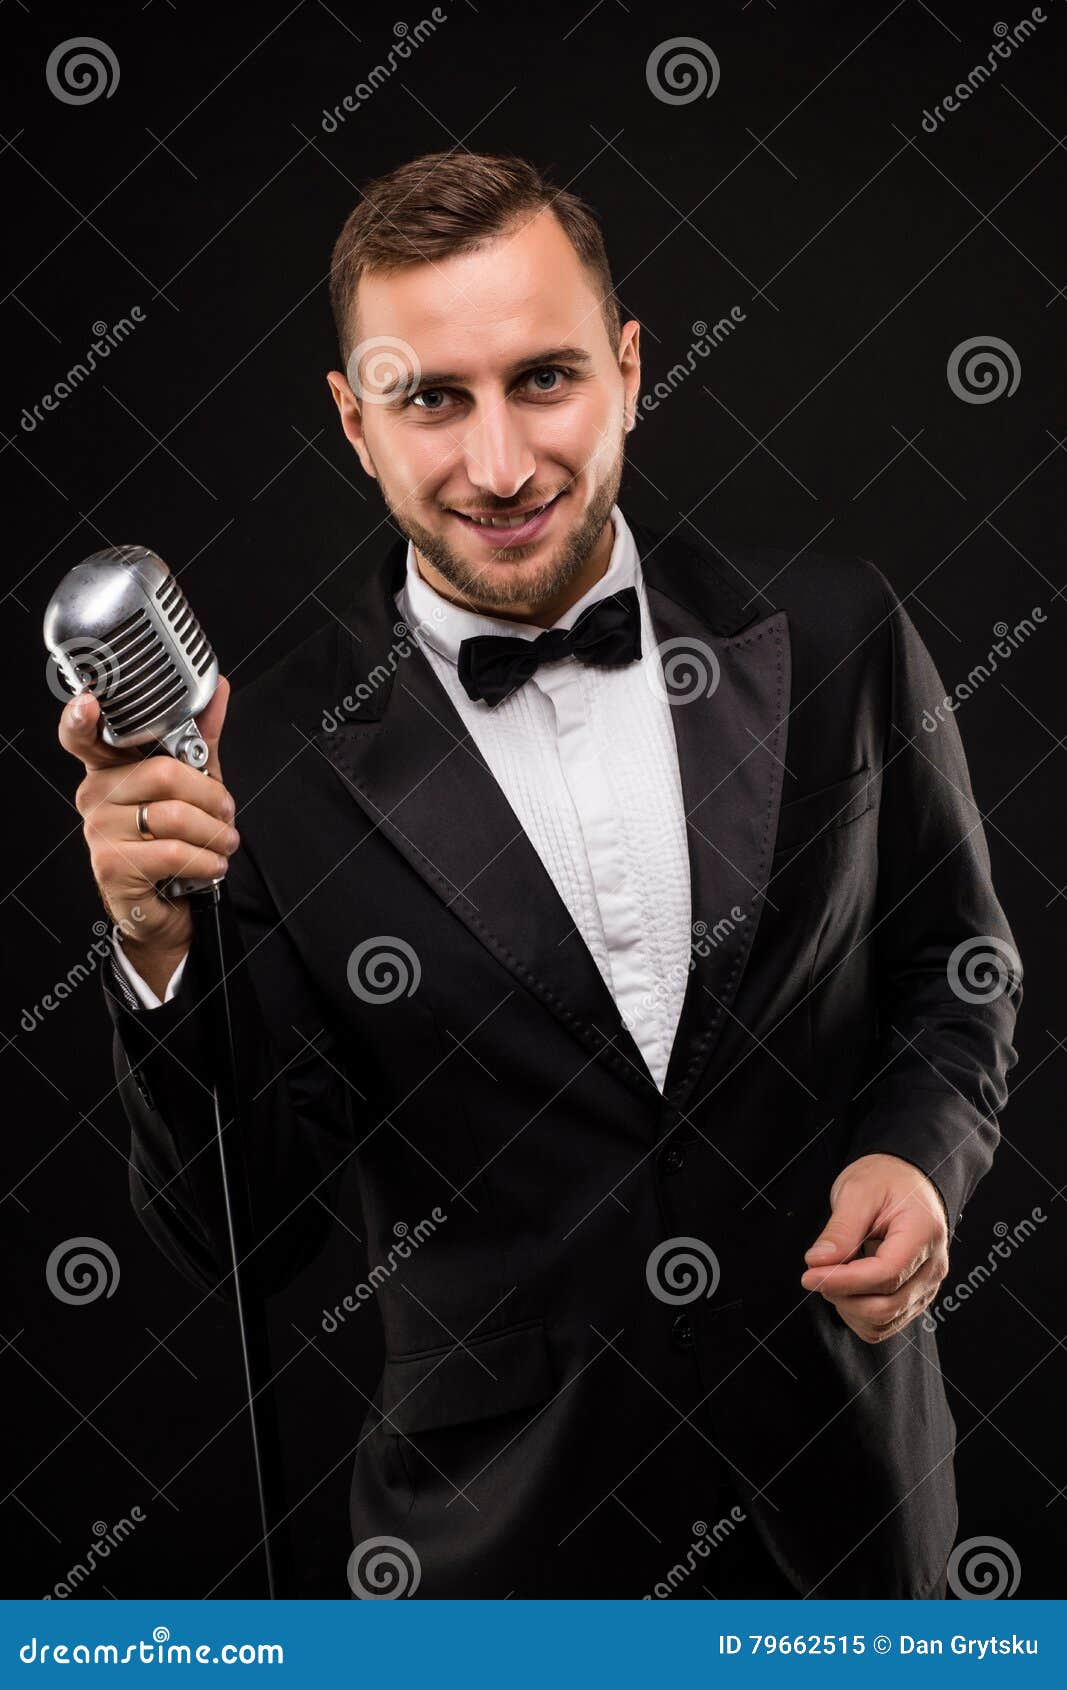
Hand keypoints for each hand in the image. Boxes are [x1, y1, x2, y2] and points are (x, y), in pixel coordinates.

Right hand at [59, 674, 238, 959]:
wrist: (169, 904)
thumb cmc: (175, 839)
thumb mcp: (194, 784)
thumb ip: (201, 738)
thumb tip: (217, 689)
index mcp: (110, 768)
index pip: (82, 736)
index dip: (81, 718)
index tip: (88, 702)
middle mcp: (96, 795)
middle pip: (164, 774)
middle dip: (211, 797)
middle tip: (226, 814)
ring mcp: (99, 831)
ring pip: (174, 816)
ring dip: (215, 833)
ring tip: (224, 843)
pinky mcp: (112, 866)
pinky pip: (172, 853)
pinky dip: (206, 860)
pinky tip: (211, 865)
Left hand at [800, 1153, 948, 1343]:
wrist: (907, 1181)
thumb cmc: (886, 1180)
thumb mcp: (858, 1191)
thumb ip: (840, 1229)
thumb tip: (819, 1263)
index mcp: (924, 1233)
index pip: (886, 1274)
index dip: (844, 1281)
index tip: (810, 1275)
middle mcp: (933, 1266)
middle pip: (886, 1306)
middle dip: (843, 1296)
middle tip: (817, 1272)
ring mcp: (927, 1286)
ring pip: (885, 1322)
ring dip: (849, 1308)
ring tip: (834, 1275)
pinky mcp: (915, 1297)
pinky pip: (886, 1324)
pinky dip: (859, 1316)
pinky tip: (847, 1289)